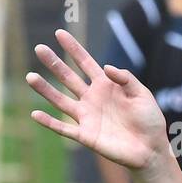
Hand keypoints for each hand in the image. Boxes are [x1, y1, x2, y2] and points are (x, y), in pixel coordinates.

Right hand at [27, 30, 169, 172]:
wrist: (151, 149)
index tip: (59, 33)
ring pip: (60, 100)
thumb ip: (126, 79)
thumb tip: (106, 67)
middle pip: (68, 78)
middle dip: (54, 63)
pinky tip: (35, 113)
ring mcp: (87, 117)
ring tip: (30, 77)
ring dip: (45, 89)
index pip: (85, 63)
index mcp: (106, 86)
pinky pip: (63, 128)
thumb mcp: (142, 94)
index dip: (73, 48)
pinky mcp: (86, 136)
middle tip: (39, 48)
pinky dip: (49, 122)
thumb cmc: (149, 121)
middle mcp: (92, 99)